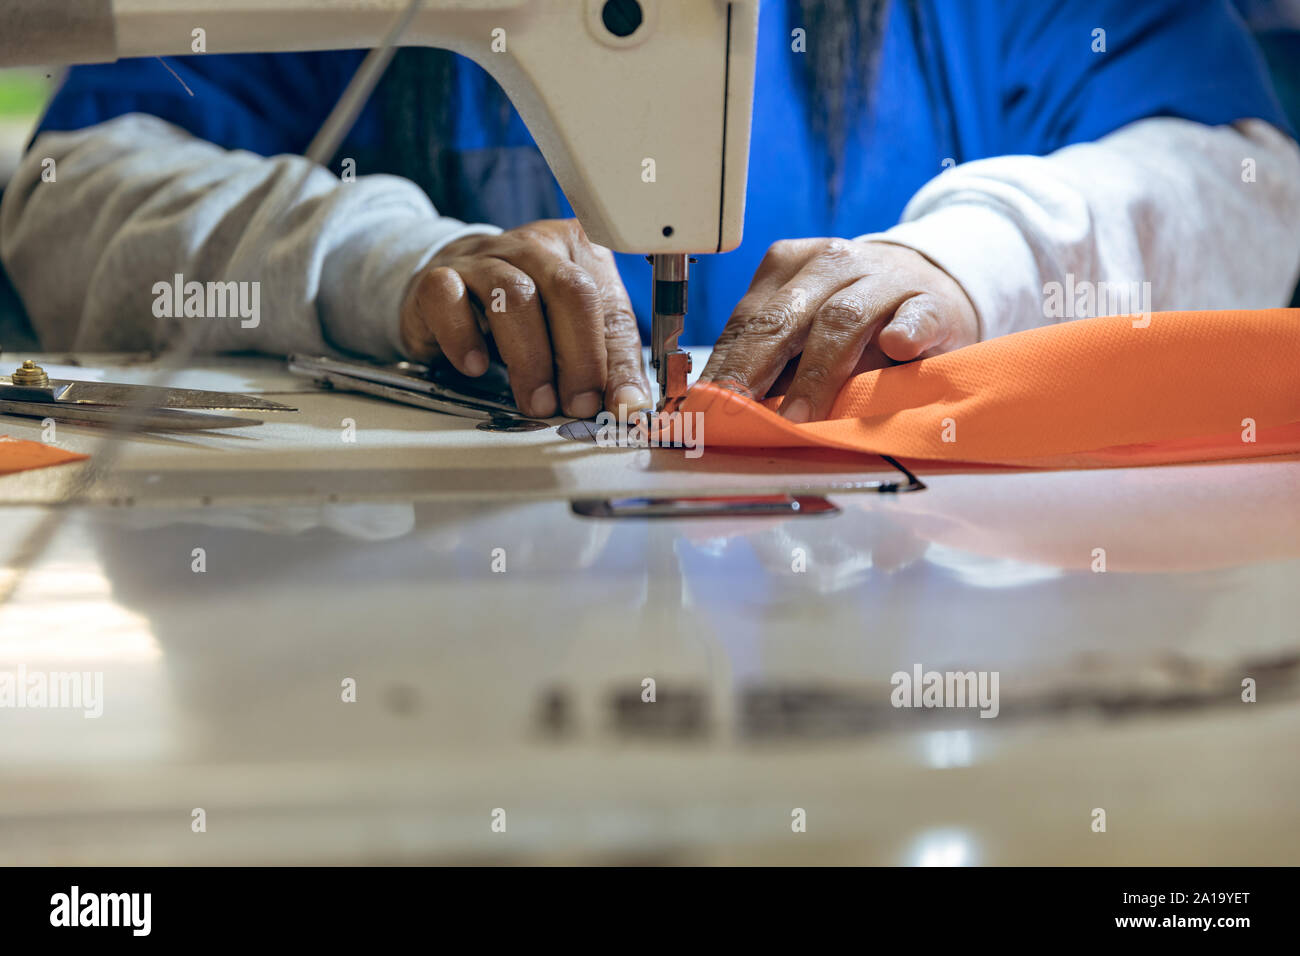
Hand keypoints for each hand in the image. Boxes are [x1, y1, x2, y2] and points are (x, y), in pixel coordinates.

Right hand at [400, 218, 650, 418]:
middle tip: (574, 406)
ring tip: (536, 401)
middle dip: (577, 358)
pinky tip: (475, 366)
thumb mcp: (573, 330)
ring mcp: (483, 257)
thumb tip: (628, 403)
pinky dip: (463, 337)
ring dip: (529, 359)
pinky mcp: (436, 277)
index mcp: (580, 252)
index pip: (611, 307)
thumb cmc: (524, 308)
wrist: (454, 281)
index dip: (616, 362)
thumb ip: (605, 361)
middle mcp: (534, 246)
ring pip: (513, 295)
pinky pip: (448, 298)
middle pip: (569, 290)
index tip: (617, 405)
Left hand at [700, 238, 978, 421]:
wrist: (933, 283)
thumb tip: (724, 408)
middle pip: (783, 318)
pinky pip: (915, 314)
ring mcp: (883, 279)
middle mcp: (831, 263)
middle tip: (737, 415)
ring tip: (799, 416)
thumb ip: (773, 362)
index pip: (746, 321)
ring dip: (817, 372)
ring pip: (841, 319)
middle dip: (754, 371)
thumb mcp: (806, 330)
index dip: (723, 368)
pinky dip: (905, 330)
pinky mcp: (931, 301)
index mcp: (788, 268)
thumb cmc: (857, 318)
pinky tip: (896, 346)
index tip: (704, 408)